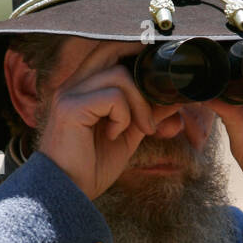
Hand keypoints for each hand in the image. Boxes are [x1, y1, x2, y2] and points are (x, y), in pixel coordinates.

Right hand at [34, 41, 183, 199]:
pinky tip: (114, 135)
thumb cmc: (91, 166)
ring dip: (140, 105)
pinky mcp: (71, 108)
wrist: (68, 193)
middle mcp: (73, 83)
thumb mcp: (127, 134)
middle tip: (160, 93)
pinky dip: (123, 117)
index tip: (158, 70)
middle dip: (143, 68)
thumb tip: (174, 97)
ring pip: (120, 76)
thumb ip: (146, 112)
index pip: (110, 49)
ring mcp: (69, 93)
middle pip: (114, 48)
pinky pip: (113, 98)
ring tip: (141, 130)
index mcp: (83, 86)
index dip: (136, 50)